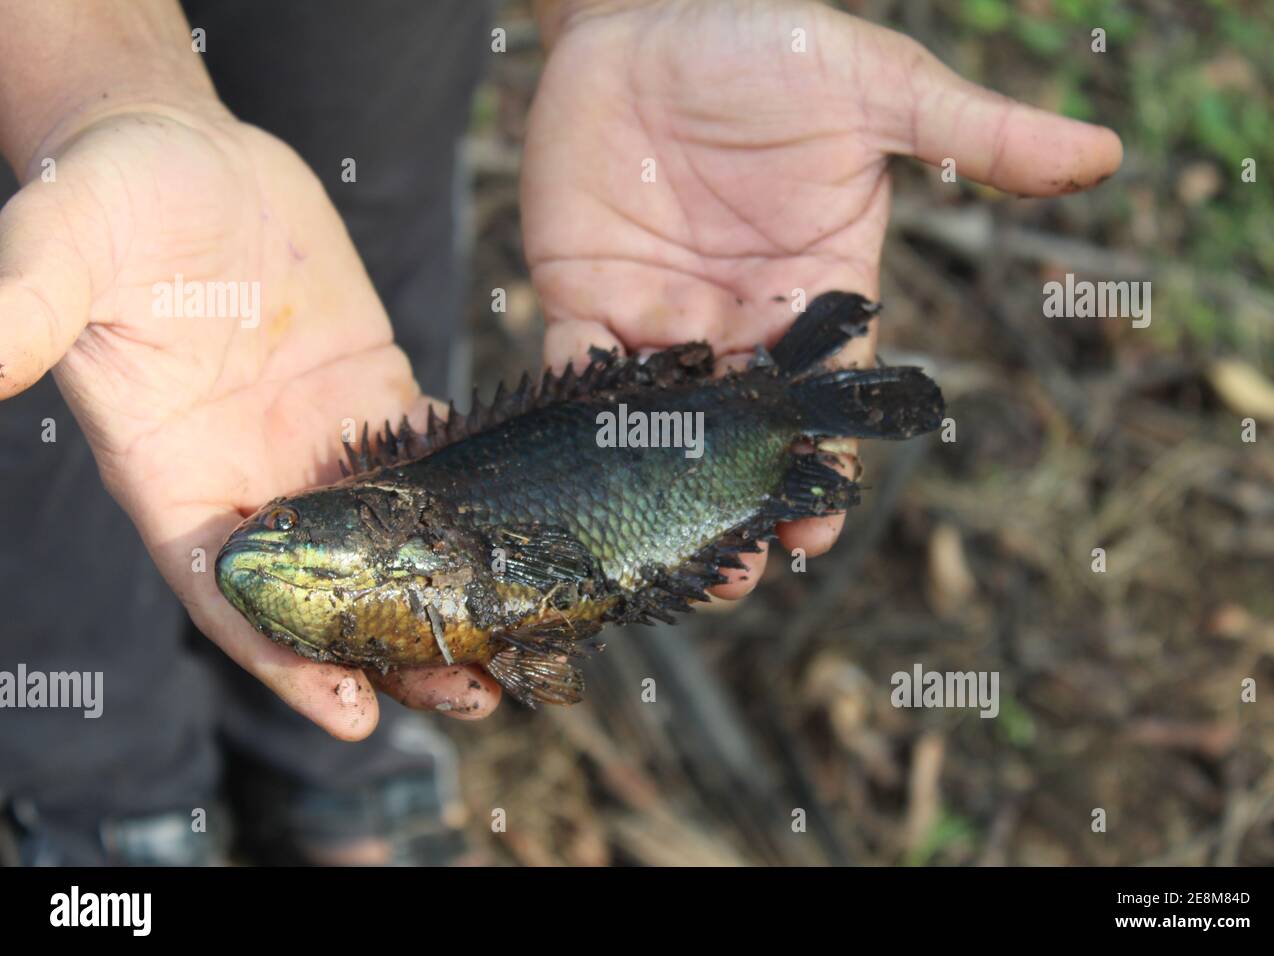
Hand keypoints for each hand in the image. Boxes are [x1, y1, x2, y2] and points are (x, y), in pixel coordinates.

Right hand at [0, 102, 500, 736]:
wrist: (180, 147)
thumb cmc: (108, 191)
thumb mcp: (62, 244)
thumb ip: (27, 304)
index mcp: (175, 474)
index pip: (230, 593)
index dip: (284, 660)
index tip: (349, 715)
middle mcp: (251, 476)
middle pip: (326, 591)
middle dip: (392, 650)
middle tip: (473, 695)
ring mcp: (315, 440)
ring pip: (387, 545)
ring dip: (444, 597)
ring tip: (514, 640)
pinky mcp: (370, 392)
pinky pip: (428, 465)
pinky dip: (471, 507)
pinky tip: (523, 537)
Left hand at [523, 0, 1121, 593]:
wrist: (649, 9)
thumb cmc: (768, 45)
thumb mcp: (879, 90)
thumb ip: (975, 133)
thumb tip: (1103, 155)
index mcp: (818, 293)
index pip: (826, 402)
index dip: (821, 471)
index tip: (815, 532)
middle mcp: (740, 321)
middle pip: (742, 439)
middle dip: (736, 508)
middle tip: (733, 573)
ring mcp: (661, 315)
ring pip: (659, 431)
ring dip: (656, 495)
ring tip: (660, 559)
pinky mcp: (586, 295)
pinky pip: (580, 373)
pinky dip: (580, 423)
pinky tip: (583, 477)